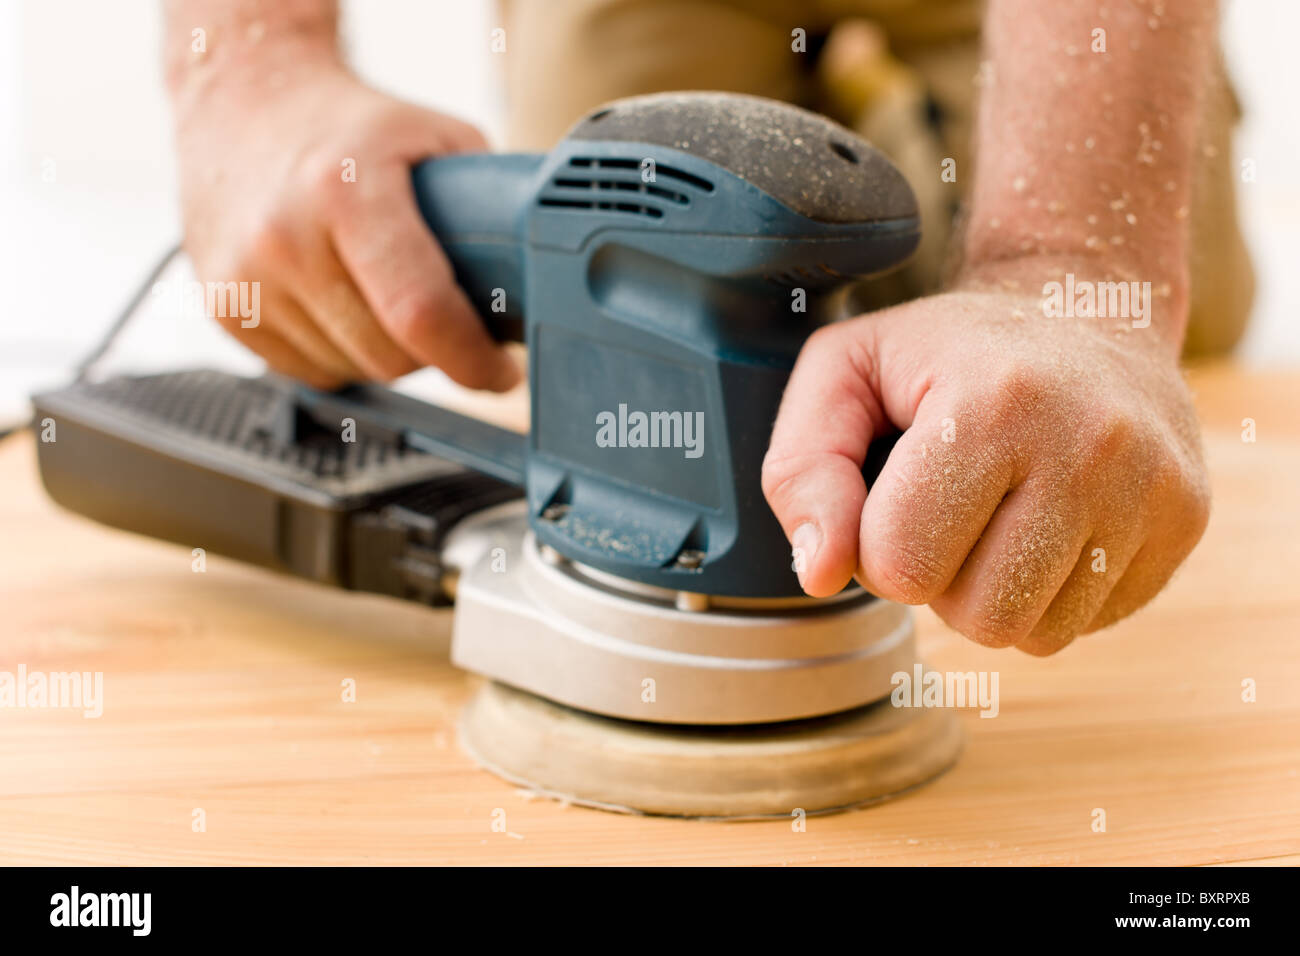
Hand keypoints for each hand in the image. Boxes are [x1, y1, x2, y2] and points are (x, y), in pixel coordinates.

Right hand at [172, 61, 519, 390]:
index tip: (499, 371)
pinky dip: (340, 355)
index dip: (471, 359)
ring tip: (388, 301)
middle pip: (389, 356)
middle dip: (435, 353)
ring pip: (352, 372)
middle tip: (449, 323)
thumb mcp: (436, 138)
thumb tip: (540, 281)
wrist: (241, 100)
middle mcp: (284, 236)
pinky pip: (309, 372)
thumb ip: (492, 207)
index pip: (420, 312)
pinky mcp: (223, 308)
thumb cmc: (347, 125)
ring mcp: (245, 278)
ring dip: (386, 355)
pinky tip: (344, 306)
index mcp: (344, 191)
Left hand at [762, 281, 1209, 654]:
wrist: (1085, 305)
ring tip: (997, 513)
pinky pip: (1087, 624)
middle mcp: (1090, 446)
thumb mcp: (842, 372)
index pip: (901, 565)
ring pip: (1034, 634)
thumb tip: (820, 575)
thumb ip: (802, 471)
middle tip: (948, 506)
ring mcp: (1153, 487)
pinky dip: (1048, 591)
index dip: (876, 544)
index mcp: (993, 403)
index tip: (897, 491)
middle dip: (938, 578)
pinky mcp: (1185, 520)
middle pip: (976, 616)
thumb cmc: (942, 350)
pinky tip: (1047, 521)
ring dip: (992, 592)